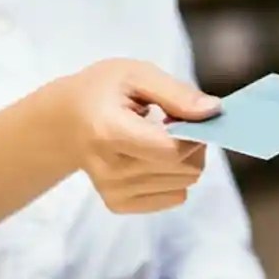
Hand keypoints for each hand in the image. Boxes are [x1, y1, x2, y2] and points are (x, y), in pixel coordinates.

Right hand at [61, 59, 219, 213]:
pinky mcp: (118, 204)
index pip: (171, 151)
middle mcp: (109, 170)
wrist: (64, 122)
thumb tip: (213, 112)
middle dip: (194, 145)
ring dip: (185, 160)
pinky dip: (174, 176)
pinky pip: (174, 197)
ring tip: (162, 137)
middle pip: (183, 170)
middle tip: (177, 123)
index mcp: (109, 133)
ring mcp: (112, 192)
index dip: (194, 135)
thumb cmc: (103, 92)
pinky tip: (154, 157)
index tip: (189, 115)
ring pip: (183, 185)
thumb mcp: (136, 74)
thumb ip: (177, 93)